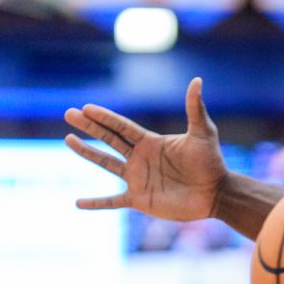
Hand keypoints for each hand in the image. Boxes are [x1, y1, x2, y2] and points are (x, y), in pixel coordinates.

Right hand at [63, 77, 225, 220]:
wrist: (216, 193)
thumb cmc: (211, 162)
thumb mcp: (203, 133)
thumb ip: (195, 108)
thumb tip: (197, 80)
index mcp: (151, 142)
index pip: (122, 127)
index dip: (104, 117)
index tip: (85, 108)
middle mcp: (141, 158)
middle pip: (109, 139)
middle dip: (89, 127)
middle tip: (68, 114)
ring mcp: (138, 179)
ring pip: (106, 163)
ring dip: (87, 153)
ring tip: (68, 140)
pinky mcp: (140, 200)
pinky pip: (112, 202)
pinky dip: (96, 203)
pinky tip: (78, 203)